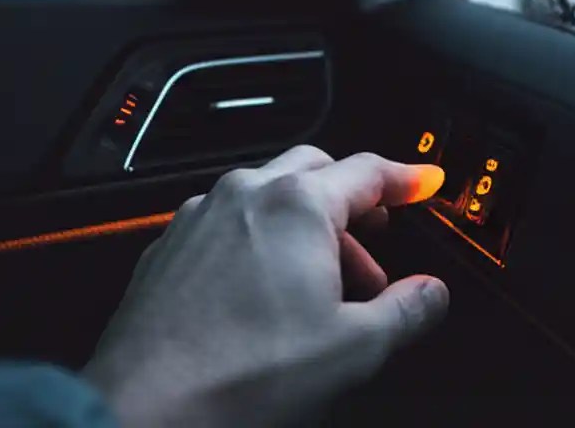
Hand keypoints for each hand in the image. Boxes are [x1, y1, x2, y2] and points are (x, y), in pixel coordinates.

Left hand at [83, 146, 448, 426]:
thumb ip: (406, 311)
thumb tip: (429, 295)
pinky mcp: (169, 248)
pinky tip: (267, 295)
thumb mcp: (354, 349)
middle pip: (315, 171)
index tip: (424, 182)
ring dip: (306, 225)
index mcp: (296, 205)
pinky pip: (228, 224)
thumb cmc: (239, 377)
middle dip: (353, 199)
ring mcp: (199, 218)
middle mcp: (244, 196)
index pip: (368, 170)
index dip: (407, 177)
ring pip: (268, 196)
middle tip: (376, 235)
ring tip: (322, 285)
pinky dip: (260, 241)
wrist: (145, 409)